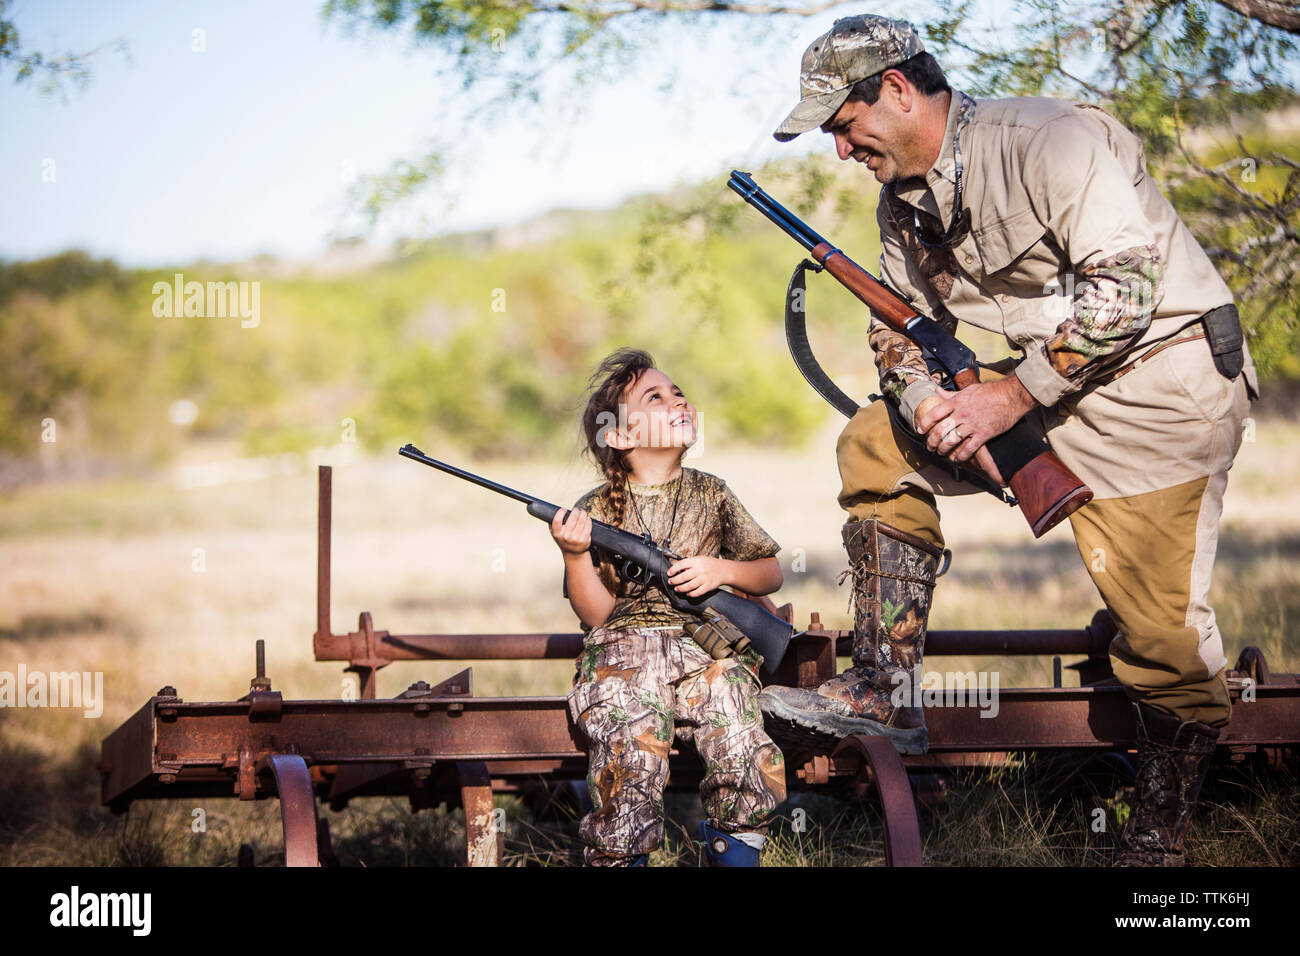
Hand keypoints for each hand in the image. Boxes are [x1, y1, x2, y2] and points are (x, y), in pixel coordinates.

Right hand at [549, 507, 592, 555]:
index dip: (561, 512)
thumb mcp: (554, 533)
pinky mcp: (584, 540)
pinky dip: (588, 520)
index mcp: (557, 533)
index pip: (557, 520)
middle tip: (576, 509)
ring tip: (583, 512)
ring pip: (581, 521)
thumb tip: (550, 511)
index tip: (564, 509)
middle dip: (576, 511)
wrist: (572, 553)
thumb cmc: (563, 539)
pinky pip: (588, 526)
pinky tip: (587, 518)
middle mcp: (566, 537)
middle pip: (573, 518)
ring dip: (583, 514)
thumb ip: (552, 523)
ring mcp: (576, 539)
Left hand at [666, 555, 726, 597]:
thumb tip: (676, 568)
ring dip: (681, 588)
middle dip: (675, 580)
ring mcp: (704, 578)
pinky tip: (687, 593)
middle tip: (671, 582)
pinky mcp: (708, 586)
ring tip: (676, 588)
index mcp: (697, 561)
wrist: (724, 570)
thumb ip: (689, 563)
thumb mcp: (699, 559)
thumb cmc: (710, 564)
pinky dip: (691, 594)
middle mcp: (700, 570)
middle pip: (684, 576)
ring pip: (689, 586)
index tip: (669, 573)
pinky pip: (697, 592)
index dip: (673, 569)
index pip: (681, 564)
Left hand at [914, 376, 1036, 486]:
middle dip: (932, 441)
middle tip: (930, 446)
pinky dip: (961, 456)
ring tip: (941, 453)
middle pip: (940, 430)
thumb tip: (937, 390)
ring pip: (951, 440)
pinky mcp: (984, 433)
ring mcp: (973, 424)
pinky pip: (969, 448)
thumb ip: (951, 394)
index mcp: (957, 402)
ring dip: (943, 449)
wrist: (1012, 395)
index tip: (920, 430)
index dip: (925, 424)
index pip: (934, 414)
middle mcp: (962, 414)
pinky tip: (957, 459)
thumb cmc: (991, 391)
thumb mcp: (968, 389)